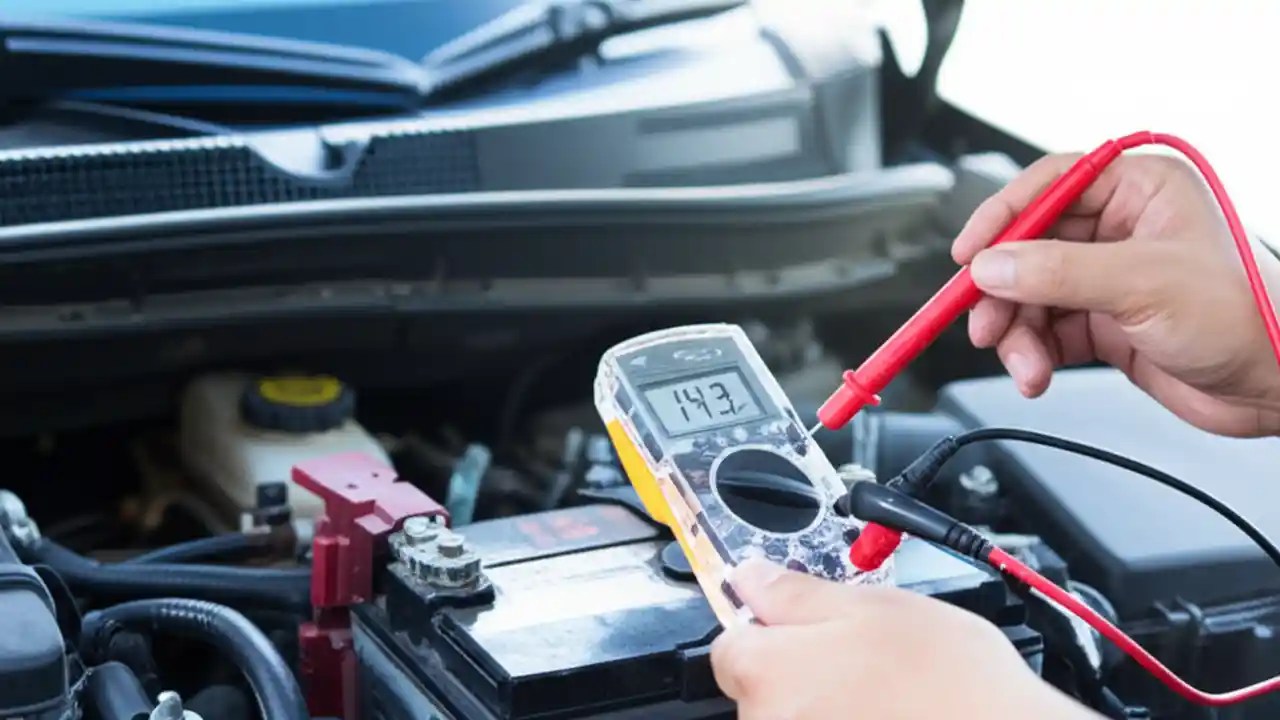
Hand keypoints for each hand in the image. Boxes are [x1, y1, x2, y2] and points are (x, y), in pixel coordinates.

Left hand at [710, 559, 1095, 718]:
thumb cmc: (951, 681)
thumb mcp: (873, 604)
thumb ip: (795, 592)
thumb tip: (750, 577)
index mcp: (764, 671)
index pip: (730, 644)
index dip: (768, 628)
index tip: (803, 627)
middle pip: (761, 688)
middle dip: (801, 670)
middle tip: (861, 659)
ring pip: (796, 718)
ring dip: (828, 706)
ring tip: (886, 697)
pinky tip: (891, 717)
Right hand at [954, 153, 1279, 436]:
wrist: (1278, 384)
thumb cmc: (1246, 316)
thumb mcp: (1143, 283)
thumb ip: (1058, 272)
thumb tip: (993, 266)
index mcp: (1139, 190)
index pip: (1049, 186)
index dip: (1002, 218)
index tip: (970, 253)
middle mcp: (1121, 228)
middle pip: (1028, 248)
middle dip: (1002, 292)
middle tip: (984, 322)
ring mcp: (1109, 277)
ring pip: (1030, 296)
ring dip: (1017, 334)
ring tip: (1024, 364)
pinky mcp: (1104, 322)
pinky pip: (1045, 332)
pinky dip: (1032, 355)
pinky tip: (1037, 373)